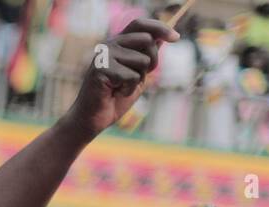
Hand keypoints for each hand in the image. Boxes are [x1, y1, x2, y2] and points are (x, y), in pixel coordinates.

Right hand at [63, 19, 178, 137]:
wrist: (92, 120)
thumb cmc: (114, 99)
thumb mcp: (137, 75)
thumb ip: (146, 57)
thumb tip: (162, 38)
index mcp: (117, 43)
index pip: (140, 24)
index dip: (160, 27)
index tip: (176, 38)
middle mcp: (109, 45)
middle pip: (147, 40)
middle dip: (152, 60)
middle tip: (141, 77)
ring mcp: (104, 56)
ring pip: (142, 60)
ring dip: (138, 79)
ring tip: (121, 87)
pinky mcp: (101, 69)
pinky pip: (131, 76)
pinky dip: (128, 89)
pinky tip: (115, 93)